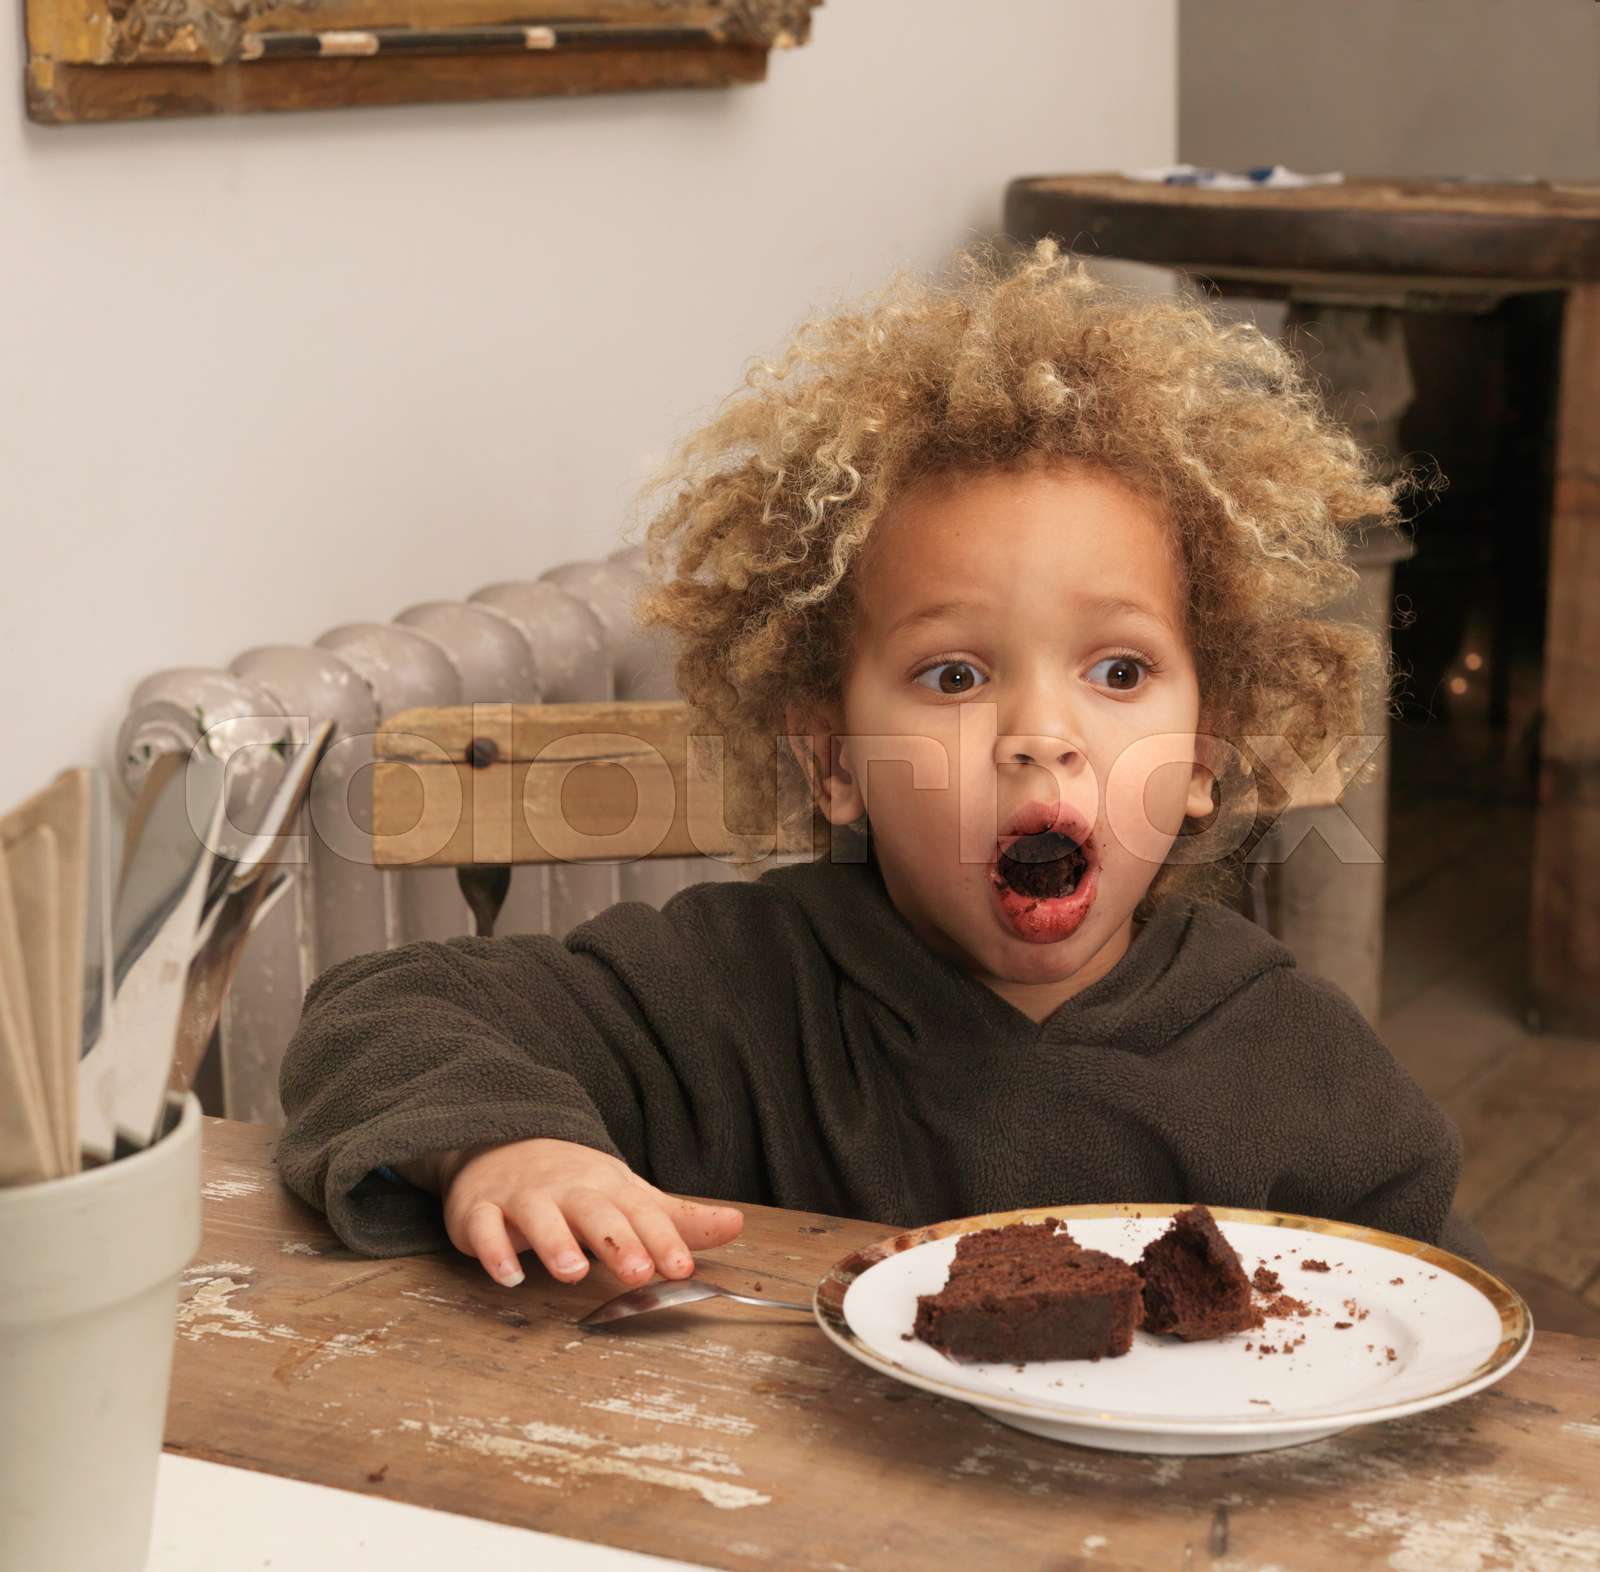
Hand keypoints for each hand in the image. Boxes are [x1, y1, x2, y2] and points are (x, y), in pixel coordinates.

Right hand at [438, 1137, 743, 1289]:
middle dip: (617, 1241)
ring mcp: (522, 1197)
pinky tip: (508, 1275)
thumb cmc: (578, 1185)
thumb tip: (736, 1225)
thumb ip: (679, 1219)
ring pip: (538, 1215)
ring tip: (574, 1272)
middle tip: (638, 1272)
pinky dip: (493, 1250)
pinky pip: (483, 1227)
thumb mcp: (630, 1198)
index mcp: (609, 1188)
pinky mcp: (479, 1210)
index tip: (683, 1268)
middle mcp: (569, 1190)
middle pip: (595, 1211)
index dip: (663, 1240)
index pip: (641, 1213)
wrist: (504, 1144)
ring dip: (556, 1243)